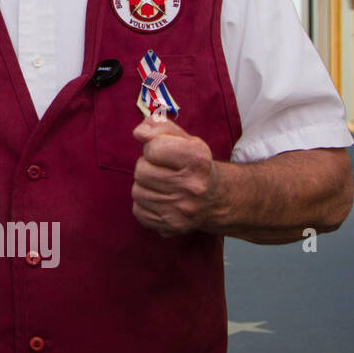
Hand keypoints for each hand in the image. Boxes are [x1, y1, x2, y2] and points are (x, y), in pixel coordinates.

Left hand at [131, 116, 220, 236]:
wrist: (216, 198)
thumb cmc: (193, 163)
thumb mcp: (183, 138)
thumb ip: (159, 126)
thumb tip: (139, 133)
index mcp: (197, 160)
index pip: (153, 148)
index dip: (153, 148)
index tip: (163, 152)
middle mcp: (194, 186)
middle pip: (141, 171)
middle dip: (147, 167)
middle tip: (163, 170)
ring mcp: (184, 209)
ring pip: (137, 192)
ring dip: (145, 187)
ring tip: (162, 185)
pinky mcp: (173, 226)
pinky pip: (138, 211)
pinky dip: (145, 205)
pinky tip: (161, 200)